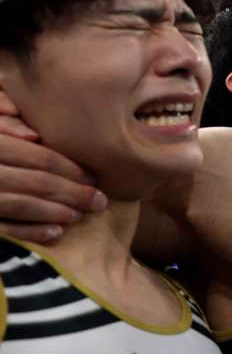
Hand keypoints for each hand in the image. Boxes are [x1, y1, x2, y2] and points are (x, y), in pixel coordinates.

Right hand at [0, 88, 105, 241]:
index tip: (93, 177)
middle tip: (100, 201)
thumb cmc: (3, 149)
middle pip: (36, 181)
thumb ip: (9, 121)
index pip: (39, 157)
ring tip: (79, 215)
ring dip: (56, 211)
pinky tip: (56, 232)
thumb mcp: (0, 127)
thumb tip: (33, 135)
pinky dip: (32, 231)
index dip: (69, 168)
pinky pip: (6, 229)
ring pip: (21, 204)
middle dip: (72, 192)